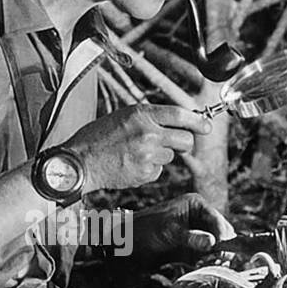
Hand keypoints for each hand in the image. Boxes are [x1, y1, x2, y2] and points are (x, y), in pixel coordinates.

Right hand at [63, 105, 211, 192]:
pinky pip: (158, 171)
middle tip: (176, 144)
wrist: (80, 162)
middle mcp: (147, 133)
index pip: (180, 114)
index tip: (206, 126)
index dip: (197, 121)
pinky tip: (131, 165)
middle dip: (184, 143)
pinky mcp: (144, 173)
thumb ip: (149, 118)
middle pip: (185, 140)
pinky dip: (149, 169)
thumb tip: (178, 123)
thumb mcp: (123, 117)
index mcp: (141, 114)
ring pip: (170, 156)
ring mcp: (147, 155)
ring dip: (160, 156)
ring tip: (137, 153)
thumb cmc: (98, 138)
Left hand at [130, 193, 234, 263]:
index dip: (221, 234)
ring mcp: (198, 233)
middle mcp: (200, 217)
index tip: (220, 248)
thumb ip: (191, 237)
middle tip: (219, 260)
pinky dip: (207, 263)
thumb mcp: (169, 232)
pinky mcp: (194, 248)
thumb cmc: (147, 229)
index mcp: (196, 205)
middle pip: (221, 233)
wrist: (130, 242)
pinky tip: (203, 268)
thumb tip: (212, 242)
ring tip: (212, 265)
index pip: (216, 218)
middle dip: (222, 247)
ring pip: (217, 246)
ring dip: (216, 256)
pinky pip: (207, 256)